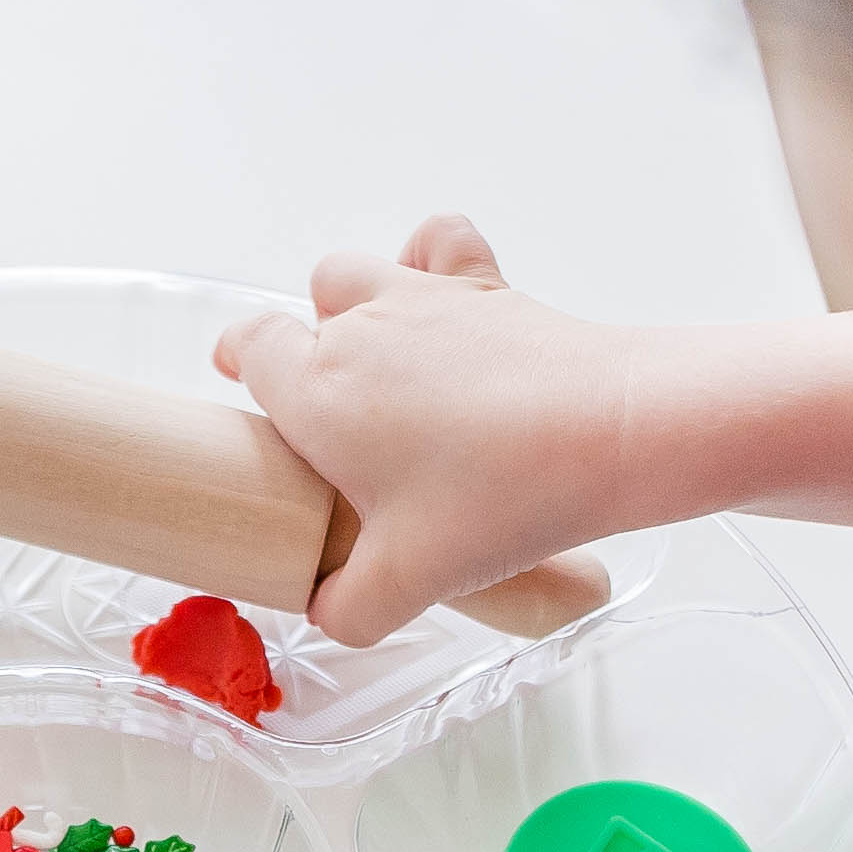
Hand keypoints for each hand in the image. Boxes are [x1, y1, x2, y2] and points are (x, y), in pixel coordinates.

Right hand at [212, 218, 646, 646]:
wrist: (610, 432)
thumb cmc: (499, 499)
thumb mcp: (406, 585)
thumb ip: (346, 606)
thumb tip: (327, 610)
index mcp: (319, 391)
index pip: (251, 348)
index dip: (242, 364)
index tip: (244, 389)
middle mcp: (360, 329)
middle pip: (306, 312)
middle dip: (306, 350)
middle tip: (334, 414)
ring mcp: (424, 299)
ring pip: (358, 271)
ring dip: (355, 302)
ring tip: (382, 360)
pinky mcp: (485, 286)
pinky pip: (437, 241)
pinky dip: (428, 258)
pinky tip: (440, 300)